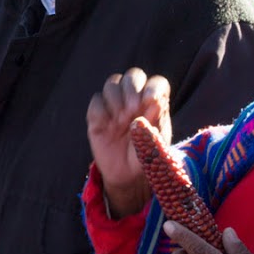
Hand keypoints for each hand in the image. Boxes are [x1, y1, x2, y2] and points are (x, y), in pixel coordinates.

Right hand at [87, 69, 170, 218]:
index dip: (153, 87)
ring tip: (120, 121)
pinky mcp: (98, 116)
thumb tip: (149, 109)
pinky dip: (101, 111)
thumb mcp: (156, 148)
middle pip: (133, 76)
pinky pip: (96, 101)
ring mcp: (115, 106)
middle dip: (132, 88)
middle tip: (133, 110)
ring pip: (112, 83)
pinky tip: (107, 127)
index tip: (151, 101)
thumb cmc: (145, 159)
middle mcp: (135, 100)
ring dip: (116, 98)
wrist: (126, 177)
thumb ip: (154, 130)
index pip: (156, 83)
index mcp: (154, 104)